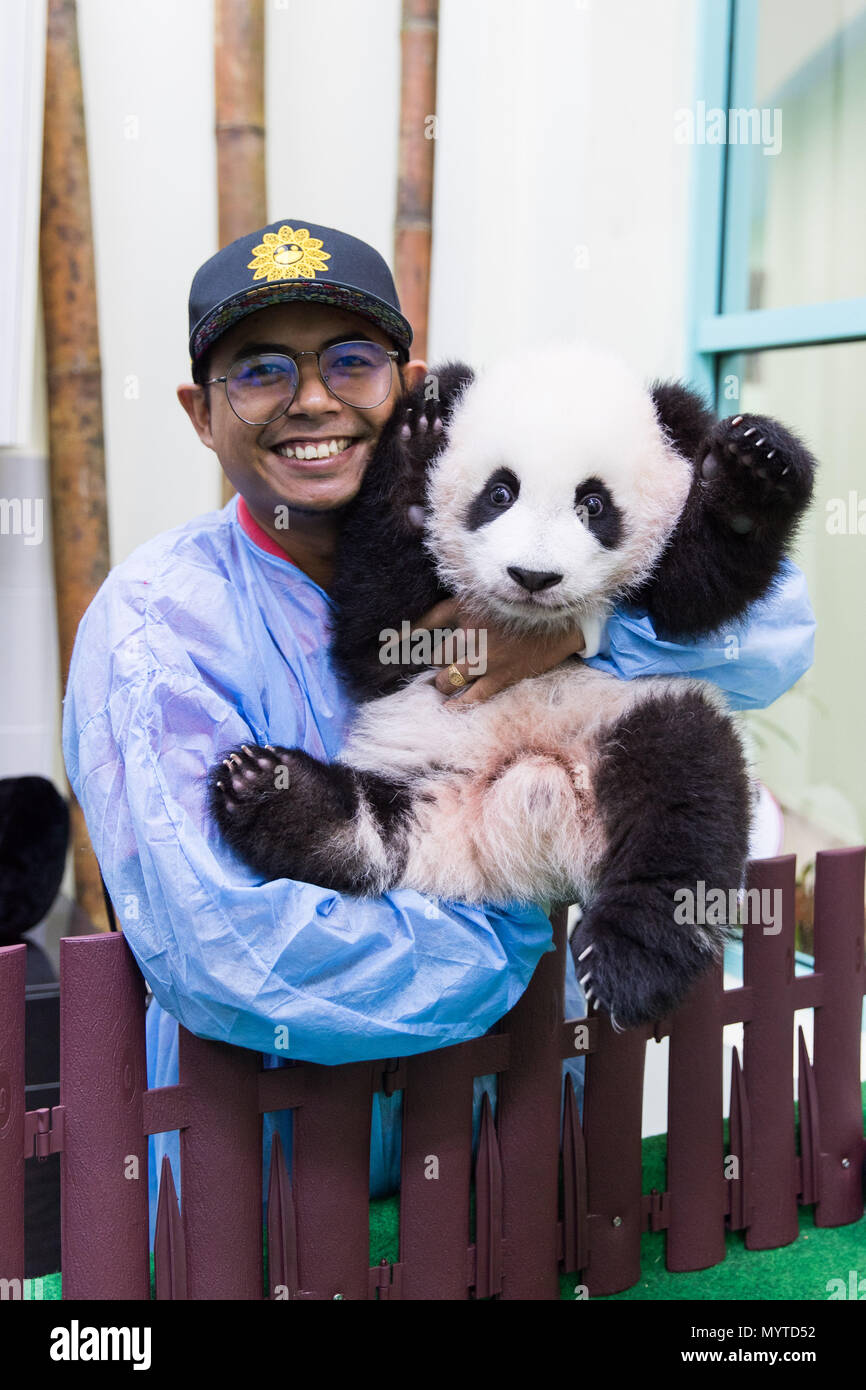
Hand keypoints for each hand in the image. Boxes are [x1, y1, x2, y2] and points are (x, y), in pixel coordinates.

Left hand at [411, 598, 584, 711]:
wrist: (561, 622)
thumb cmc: (519, 610)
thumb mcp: (484, 601)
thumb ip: (450, 613)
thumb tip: (415, 633)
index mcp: (465, 611)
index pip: (424, 626)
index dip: (401, 640)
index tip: (384, 649)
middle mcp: (470, 634)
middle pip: (434, 657)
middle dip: (434, 664)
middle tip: (438, 667)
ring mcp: (485, 659)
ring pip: (446, 679)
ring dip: (442, 684)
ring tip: (444, 685)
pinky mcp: (500, 678)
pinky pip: (470, 698)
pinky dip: (457, 706)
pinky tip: (450, 710)